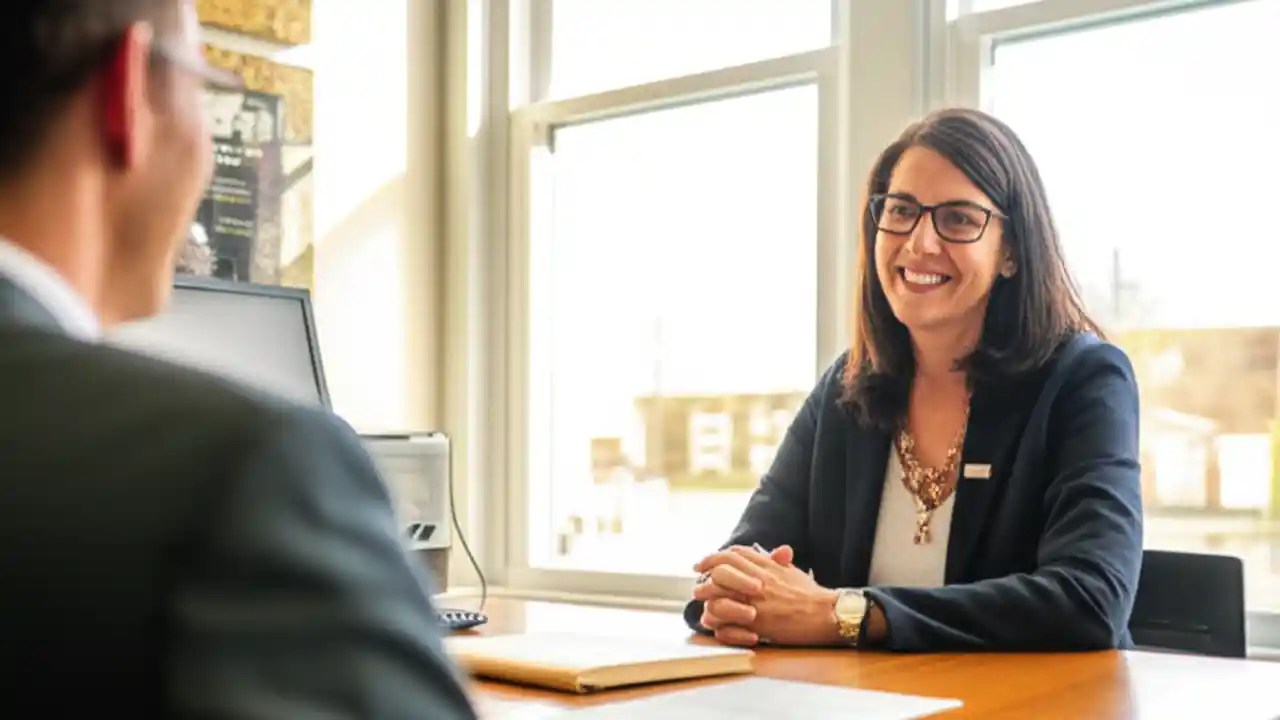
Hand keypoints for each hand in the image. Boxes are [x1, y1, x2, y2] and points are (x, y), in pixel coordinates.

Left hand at [692, 545, 840, 647]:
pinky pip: (728, 618)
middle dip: (705, 574)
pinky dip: (717, 620)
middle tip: (698, 581)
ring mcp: (757, 600)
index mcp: (768, 566)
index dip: (715, 556)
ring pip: (719, 593)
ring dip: (708, 596)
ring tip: (702, 601)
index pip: (735, 554)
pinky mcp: (758, 621)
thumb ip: (780, 561)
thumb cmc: (812, 595)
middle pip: (722, 570)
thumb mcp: (794, 572)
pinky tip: (713, 621)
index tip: (703, 563)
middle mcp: (759, 580)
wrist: (827, 614)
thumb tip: (777, 550)